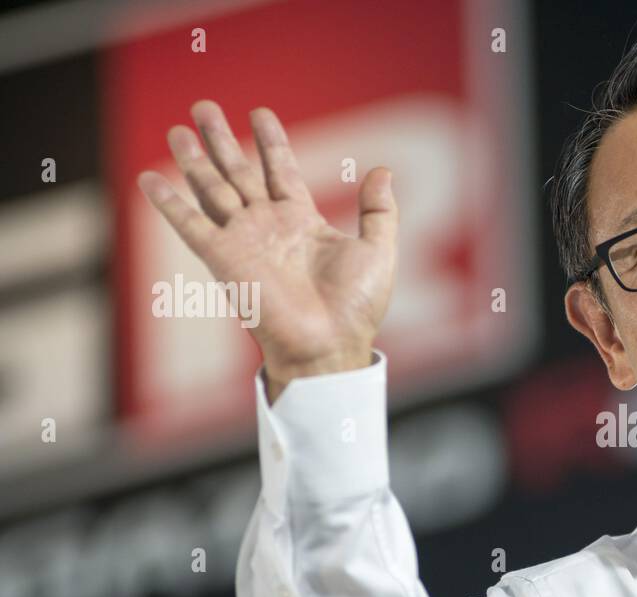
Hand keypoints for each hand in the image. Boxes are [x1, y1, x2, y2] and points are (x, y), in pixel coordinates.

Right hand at [137, 100, 397, 402]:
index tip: (260, 113)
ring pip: (212, 189)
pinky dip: (168, 202)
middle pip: (238, 172)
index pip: (281, 170)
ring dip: (194, 159)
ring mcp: (244, 241)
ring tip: (178, 129)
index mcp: (303, 222)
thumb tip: (382, 170)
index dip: (270, 141)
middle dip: (221, 139)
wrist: (330, 345)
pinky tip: (149, 178)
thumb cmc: (356, 308)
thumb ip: (378, 210)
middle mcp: (269, 227)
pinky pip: (190, 224)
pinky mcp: (223, 259)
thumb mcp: (378, 251)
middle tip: (203, 106)